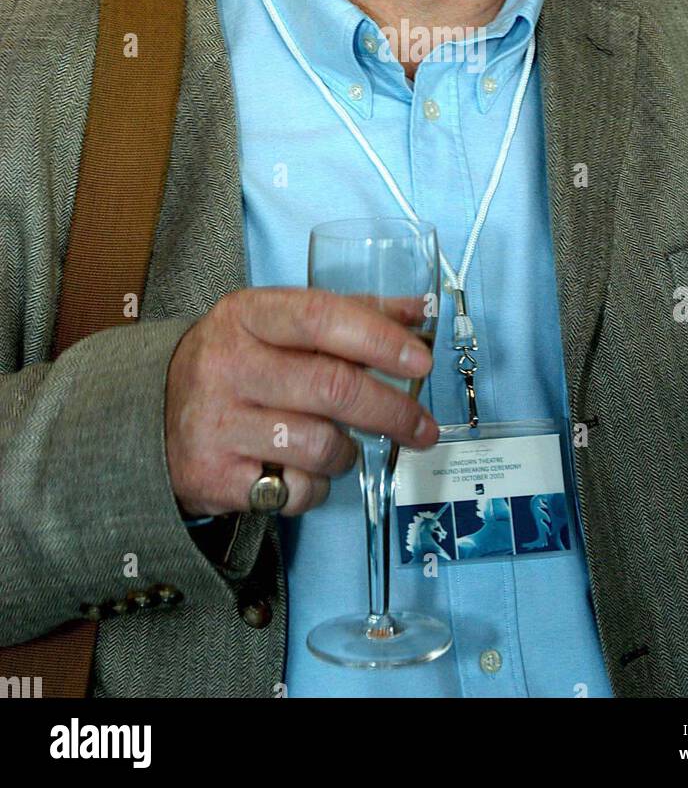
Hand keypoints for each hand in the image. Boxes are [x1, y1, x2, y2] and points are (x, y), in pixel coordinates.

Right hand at [165, 287, 437, 517]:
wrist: (151, 415)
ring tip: (342, 444)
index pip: (320, 318)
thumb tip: (418, 311)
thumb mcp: (278, 323)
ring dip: (348, 451)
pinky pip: (296, 491)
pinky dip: (316, 487)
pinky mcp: (214, 478)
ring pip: (319, 444)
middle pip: (330, 387)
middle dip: (390, 411)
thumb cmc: (237, 362)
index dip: (378, 339)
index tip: (420, 361)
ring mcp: (216, 424)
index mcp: (246, 315)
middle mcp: (226, 365)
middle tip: (422, 427)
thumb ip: (350, 313)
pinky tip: (304, 471)